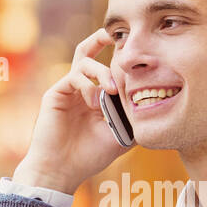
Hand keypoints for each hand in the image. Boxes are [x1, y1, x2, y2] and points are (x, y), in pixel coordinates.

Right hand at [14, 27, 129, 193]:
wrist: (61, 171)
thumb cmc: (89, 156)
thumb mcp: (120, 136)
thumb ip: (132, 117)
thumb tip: (151, 101)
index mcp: (95, 95)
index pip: (108, 66)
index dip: (121, 58)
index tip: (140, 56)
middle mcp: (80, 88)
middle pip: (88, 49)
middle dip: (103, 37)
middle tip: (121, 34)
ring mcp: (67, 89)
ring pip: (84, 60)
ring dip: (102, 71)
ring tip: (113, 90)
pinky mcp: (55, 94)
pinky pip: (74, 76)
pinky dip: (88, 86)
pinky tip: (94, 103)